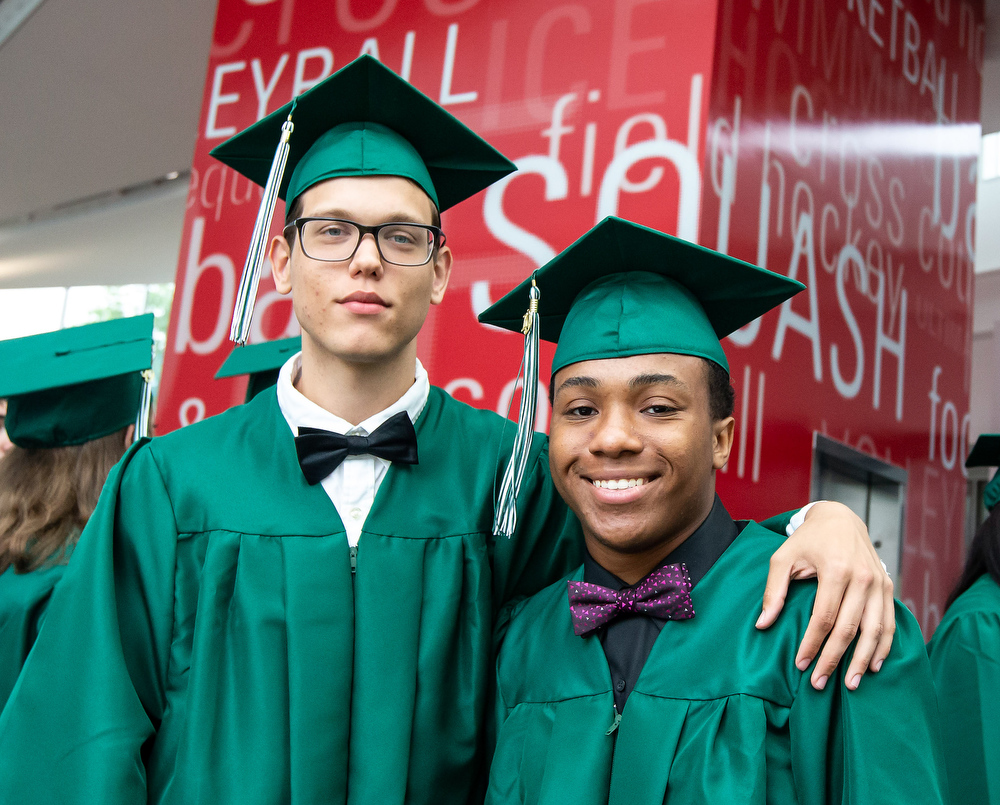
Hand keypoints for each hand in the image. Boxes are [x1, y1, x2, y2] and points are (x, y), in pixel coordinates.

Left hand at [756, 501, 894, 690]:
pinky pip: (890, 623)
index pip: (824, 618)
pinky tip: (873, 665)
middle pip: (849, 629)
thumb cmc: (808, 540)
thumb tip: (762, 624)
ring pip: (875, 631)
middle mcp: (862, 577)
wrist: (841, 518)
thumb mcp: (783, 557)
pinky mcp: (888, 586)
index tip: (801, 664)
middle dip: (834, 659)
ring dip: (862, 661)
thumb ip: (774, 591)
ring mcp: (879, 582)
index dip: (812, 644)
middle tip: (819, 683)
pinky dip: (883, 647)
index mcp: (835, 569)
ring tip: (849, 684)